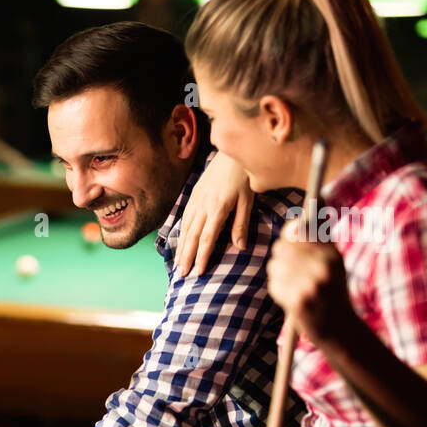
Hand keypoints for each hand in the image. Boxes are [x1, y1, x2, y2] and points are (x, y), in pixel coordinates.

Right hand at [177, 151, 253, 276]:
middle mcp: (202, 206)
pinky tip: (181, 242)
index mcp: (217, 208)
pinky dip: (181, 233)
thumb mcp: (248, 200)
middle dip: (186, 256)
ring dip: (181, 247)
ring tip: (177, 263)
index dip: (202, 257)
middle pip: (192, 236)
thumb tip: (239, 247)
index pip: (206, 238)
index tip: (198, 272)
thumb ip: (241, 224)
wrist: (231, 152)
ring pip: (185, 228)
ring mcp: (196, 200)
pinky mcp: (193, 195)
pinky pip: (185, 218)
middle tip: (181, 274)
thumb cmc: (244, 176)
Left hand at [266, 216, 353, 346]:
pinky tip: (292, 297)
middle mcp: (323, 267)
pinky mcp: (298, 301)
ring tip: (293, 284)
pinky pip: (274, 284)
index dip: (289, 232)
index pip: (299, 229)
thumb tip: (306, 211)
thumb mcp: (334, 263)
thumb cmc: (332, 292)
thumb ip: (319, 238)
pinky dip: (278, 290)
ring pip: (274, 265)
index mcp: (332, 255)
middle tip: (291, 269)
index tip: (289, 238)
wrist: (339, 329)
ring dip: (278, 275)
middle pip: (281, 246)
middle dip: (281, 256)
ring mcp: (310, 284)